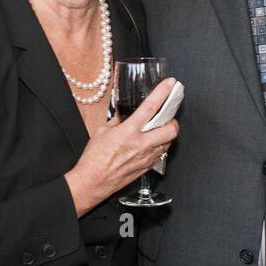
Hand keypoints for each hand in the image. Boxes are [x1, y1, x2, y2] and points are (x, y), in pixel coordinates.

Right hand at [64, 78, 178, 215]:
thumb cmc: (94, 158)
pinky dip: (160, 146)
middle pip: (171, 129)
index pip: (151, 107)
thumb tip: (126, 114)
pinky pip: (161, 154)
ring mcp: (146, 157)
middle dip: (172, 120)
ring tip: (159, 130)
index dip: (162, 93)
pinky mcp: (147, 167)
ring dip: (167, 134)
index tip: (170, 84)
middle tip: (168, 116)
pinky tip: (152, 144)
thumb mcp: (103, 131)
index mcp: (129, 132)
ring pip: (169, 142)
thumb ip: (118, 121)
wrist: (93, 182)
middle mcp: (141, 144)